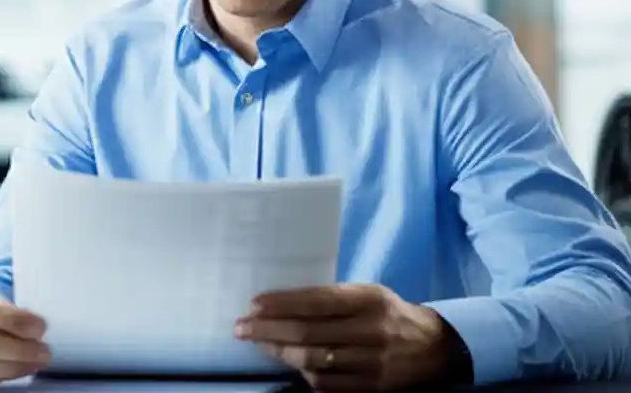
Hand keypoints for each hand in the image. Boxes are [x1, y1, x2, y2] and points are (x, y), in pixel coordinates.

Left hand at [234, 283, 452, 391]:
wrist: (435, 347)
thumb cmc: (388, 313)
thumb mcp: (367, 293)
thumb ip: (331, 298)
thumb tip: (280, 303)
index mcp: (369, 299)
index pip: (317, 300)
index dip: (282, 303)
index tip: (254, 305)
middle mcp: (371, 330)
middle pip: (309, 332)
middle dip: (269, 330)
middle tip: (242, 328)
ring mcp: (373, 362)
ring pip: (314, 360)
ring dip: (281, 352)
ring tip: (260, 344)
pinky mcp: (373, 387)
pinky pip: (328, 384)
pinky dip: (304, 375)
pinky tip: (290, 363)